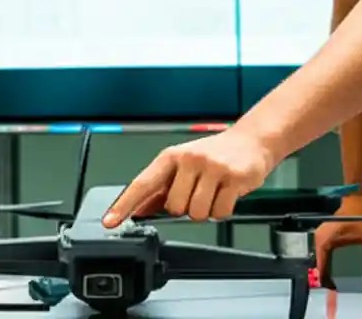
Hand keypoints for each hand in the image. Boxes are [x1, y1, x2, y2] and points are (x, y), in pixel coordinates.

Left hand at [103, 128, 273, 226]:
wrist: (251, 141)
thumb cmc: (213, 155)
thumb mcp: (182, 166)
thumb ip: (160, 189)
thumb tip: (138, 209)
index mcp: (171, 157)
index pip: (142, 184)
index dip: (124, 205)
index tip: (110, 221)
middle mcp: (189, 159)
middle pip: (174, 207)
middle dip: (186, 207)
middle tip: (198, 192)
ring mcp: (212, 167)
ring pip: (197, 212)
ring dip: (206, 210)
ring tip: (213, 192)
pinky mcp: (233, 177)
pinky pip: (220, 212)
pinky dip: (223, 210)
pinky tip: (227, 194)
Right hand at [314, 195, 361, 288]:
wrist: (358, 198)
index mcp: (326, 241)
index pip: (321, 265)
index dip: (325, 279)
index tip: (332, 289)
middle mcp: (319, 239)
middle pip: (318, 262)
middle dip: (324, 275)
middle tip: (331, 288)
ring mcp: (321, 235)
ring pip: (320, 257)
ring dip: (324, 268)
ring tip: (330, 282)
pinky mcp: (325, 234)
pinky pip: (323, 252)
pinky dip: (326, 261)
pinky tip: (331, 269)